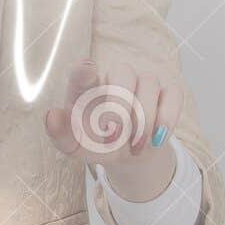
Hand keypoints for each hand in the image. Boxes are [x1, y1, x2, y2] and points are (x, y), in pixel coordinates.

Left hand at [42, 57, 178, 201]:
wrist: (127, 154)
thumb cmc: (95, 143)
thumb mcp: (74, 146)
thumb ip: (60, 133)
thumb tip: (51, 115)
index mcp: (86, 86)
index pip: (82, 72)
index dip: (84, 70)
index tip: (87, 70)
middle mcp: (114, 77)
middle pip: (122, 74)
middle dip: (121, 106)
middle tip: (116, 137)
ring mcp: (142, 81)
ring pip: (149, 84)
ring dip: (144, 120)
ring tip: (135, 147)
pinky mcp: (167, 91)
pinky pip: (172, 95)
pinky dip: (166, 118)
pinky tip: (157, 138)